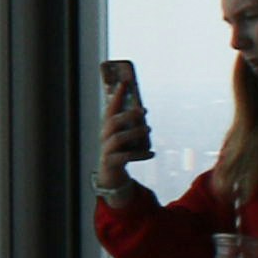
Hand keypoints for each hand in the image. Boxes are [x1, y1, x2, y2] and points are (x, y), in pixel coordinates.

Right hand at [97, 63, 151, 189]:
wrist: (111, 174)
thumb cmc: (121, 150)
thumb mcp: (126, 135)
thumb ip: (132, 124)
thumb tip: (143, 109)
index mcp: (108, 127)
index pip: (110, 108)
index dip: (117, 95)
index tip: (125, 82)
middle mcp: (104, 136)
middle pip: (112, 122)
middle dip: (127, 115)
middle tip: (143, 110)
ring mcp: (106, 149)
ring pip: (117, 138)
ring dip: (134, 132)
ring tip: (148, 129)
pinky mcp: (111, 162)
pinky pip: (125, 157)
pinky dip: (140, 154)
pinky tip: (152, 153)